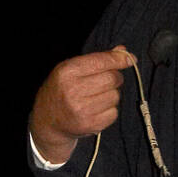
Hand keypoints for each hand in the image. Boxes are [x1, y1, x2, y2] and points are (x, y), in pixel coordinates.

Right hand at [29, 45, 135, 163]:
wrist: (47, 122)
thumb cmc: (61, 90)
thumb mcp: (70, 70)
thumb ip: (96, 59)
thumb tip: (123, 51)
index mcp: (67, 72)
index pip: (101, 61)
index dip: (119, 59)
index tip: (130, 58)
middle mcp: (73, 91)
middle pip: (112, 78)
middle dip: (115, 78)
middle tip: (106, 82)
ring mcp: (82, 110)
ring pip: (115, 96)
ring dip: (111, 95)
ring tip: (97, 98)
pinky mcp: (91, 125)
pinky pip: (114, 113)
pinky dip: (110, 110)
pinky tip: (97, 110)